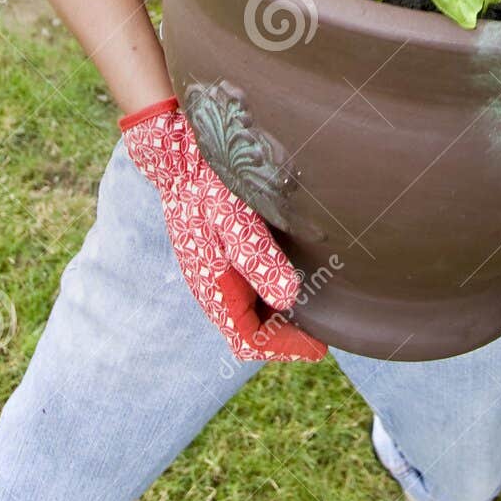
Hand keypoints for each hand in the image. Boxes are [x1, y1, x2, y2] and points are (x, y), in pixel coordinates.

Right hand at [120, 96, 325, 362]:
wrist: (178, 151)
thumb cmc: (208, 183)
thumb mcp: (237, 218)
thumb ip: (260, 259)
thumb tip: (288, 300)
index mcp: (212, 286)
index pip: (247, 339)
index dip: (285, 348)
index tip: (319, 348)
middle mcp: (210, 285)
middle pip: (248, 330)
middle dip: (283, 337)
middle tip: (322, 333)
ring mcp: (212, 269)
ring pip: (246, 311)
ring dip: (276, 318)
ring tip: (312, 313)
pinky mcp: (216, 251)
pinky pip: (242, 288)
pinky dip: (268, 294)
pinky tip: (290, 279)